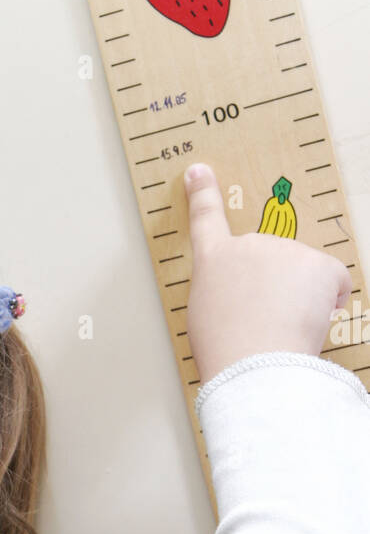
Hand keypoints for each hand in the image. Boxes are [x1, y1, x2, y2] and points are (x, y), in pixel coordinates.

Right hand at [184, 163, 351, 385]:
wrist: (251, 361)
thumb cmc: (225, 350)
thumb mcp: (204, 317)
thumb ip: (222, 295)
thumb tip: (245, 299)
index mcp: (213, 261)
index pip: (205, 219)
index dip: (203, 193)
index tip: (199, 172)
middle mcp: (248, 246)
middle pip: (270, 263)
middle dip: (274, 288)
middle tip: (263, 322)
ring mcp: (286, 251)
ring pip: (303, 278)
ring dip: (299, 301)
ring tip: (281, 328)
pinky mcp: (320, 264)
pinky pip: (334, 286)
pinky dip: (329, 304)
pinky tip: (309, 321)